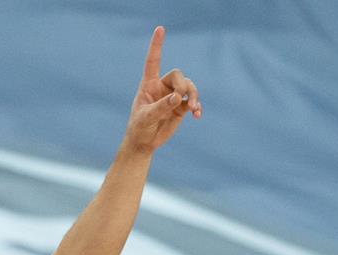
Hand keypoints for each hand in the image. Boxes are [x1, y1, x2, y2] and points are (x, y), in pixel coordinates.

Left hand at [124, 26, 199, 152]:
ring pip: (189, 87)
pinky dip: (197, 106)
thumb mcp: (147, 117)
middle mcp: (162, 87)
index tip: (160, 28)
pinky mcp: (181, 107)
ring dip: (193, 96)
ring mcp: (173, 96)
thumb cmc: (139, 127)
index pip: (153, 61)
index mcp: (149, 84)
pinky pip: (193, 101)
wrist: (144, 142)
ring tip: (194, 109)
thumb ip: (161, 106)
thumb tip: (177, 97)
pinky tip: (197, 115)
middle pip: (178, 75)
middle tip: (180, 98)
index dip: (157, 45)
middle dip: (182, 85)